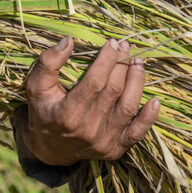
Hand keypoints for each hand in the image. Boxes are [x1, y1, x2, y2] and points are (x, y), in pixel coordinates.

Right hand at [19, 37, 161, 167]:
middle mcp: (87, 130)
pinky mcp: (114, 150)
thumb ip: (48, 63)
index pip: (94, 82)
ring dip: (137, 82)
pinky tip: (156, 101)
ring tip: (138, 62)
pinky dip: (148, 119)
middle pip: (113, 91)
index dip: (106, 60)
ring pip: (127, 108)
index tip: (112, 43)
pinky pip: (136, 134)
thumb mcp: (35, 87)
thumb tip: (68, 41)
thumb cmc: (44, 111)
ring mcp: (102, 142)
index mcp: (67, 114)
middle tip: (126, 47)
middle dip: (122, 65)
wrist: (49, 149)